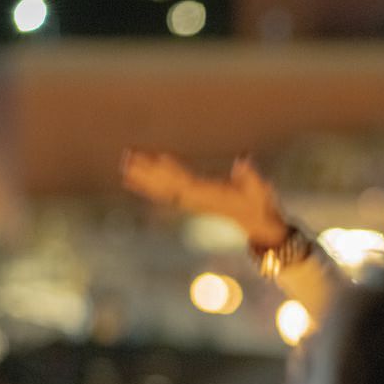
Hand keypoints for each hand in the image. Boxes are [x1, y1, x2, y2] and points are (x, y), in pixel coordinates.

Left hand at [121, 151, 288, 247]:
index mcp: (210, 195)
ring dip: (143, 177)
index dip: (172, 171)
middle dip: (148, 172)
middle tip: (127, 158)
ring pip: (162, 190)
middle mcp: (195, 200)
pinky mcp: (190, 201)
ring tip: (124, 164)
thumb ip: (251, 177)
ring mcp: (191, 202)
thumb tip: (243, 162)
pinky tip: (134, 179)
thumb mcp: (259, 191)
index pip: (187, 182)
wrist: (257, 225)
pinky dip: (148, 186)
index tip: (157, 158)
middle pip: (167, 186)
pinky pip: (165, 193)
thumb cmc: (259, 205)